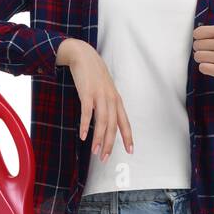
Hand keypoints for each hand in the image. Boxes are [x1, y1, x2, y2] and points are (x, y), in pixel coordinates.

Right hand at [57, 39, 133, 158]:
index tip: (130, 151)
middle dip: (110, 144)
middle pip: (113, 126)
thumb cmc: (94, 75)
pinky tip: (83, 135)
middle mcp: (110, 99)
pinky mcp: (87, 93)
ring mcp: (99, 96)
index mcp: (116, 100)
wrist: (84, 56)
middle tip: (105, 158)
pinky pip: (87, 112)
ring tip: (95, 151)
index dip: (128, 137)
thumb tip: (107, 121)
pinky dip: (85, 125)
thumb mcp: (105, 90)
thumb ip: (107, 105)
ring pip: (102, 122)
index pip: (124, 122)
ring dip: (98, 139)